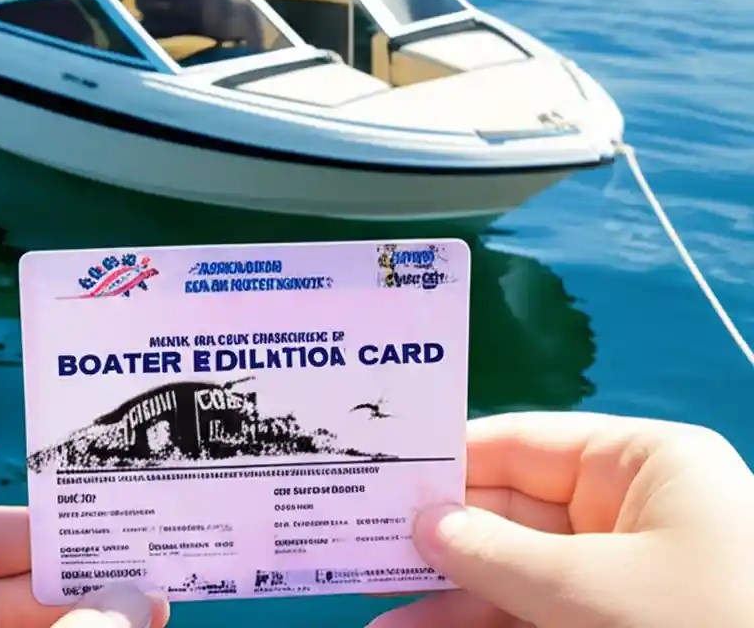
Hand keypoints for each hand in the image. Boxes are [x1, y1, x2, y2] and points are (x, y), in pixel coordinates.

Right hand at [368, 411, 753, 626]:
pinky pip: (532, 619)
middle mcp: (626, 514)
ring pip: (512, 578)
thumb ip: (497, 555)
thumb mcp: (592, 589)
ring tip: (374, 617)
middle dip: (433, 543)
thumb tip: (425, 524)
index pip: (519, 446)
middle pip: (505, 516)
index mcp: (640, 466)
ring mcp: (622, 580)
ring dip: (444, 601)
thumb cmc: (700, 619)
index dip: (443, 462)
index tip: (372, 479)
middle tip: (355, 549)